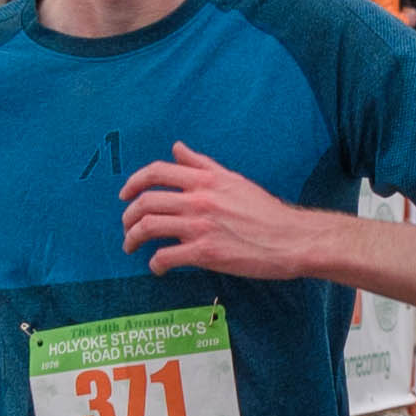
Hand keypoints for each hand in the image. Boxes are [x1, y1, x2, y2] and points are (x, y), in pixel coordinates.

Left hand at [119, 143, 334, 279]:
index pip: (157, 172)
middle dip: (128, 216)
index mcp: (205, 180)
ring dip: (133, 238)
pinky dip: (155, 264)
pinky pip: (166, 256)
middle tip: (127, 228)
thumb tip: (177, 148)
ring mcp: (200, 226)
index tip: (125, 195)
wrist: (290, 238)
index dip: (134, 182)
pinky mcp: (205, 252)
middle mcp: (199, 199)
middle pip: (146, 201)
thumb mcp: (232, 179)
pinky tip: (158, 267)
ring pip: (149, 227)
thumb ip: (201, 164)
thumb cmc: (264, 211)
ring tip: (132, 246)